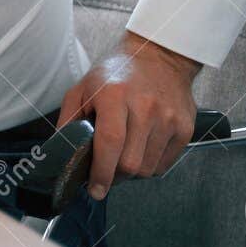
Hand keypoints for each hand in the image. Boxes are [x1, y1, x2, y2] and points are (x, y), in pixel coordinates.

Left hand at [58, 31, 200, 199]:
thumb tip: (60, 152)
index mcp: (115, 96)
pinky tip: (139, 150)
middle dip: (114, 176)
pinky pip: (164, 164)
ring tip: (122, 158)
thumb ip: (69, 120)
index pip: (109, 143)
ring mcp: (168, 119)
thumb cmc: (116, 73)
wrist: (159, 57)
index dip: (101, 172)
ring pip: (147, 168)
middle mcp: (145, 108)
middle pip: (130, 163)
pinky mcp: (185, 128)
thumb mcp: (83, 88)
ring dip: (131, 173)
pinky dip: (149, 166)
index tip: (94, 190)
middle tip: (105, 173)